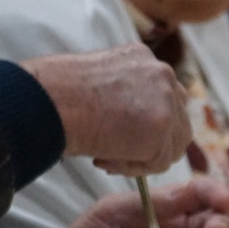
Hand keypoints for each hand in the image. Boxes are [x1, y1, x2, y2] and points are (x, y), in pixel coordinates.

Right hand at [20, 43, 191, 175]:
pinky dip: (132, 168)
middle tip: (118, 150)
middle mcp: (162, 75)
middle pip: (179, 120)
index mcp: (146, 59)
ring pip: (172, 144)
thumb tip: (133, 120)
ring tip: (108, 156)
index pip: (168, 97)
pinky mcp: (161, 128)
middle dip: (154, 142)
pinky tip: (104, 158)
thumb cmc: (59, 93)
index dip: (150, 122)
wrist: (49, 100)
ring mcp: (166, 101)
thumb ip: (126, 94)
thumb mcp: (100, 80)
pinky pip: (158, 162)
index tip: (124, 134)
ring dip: (143, 156)